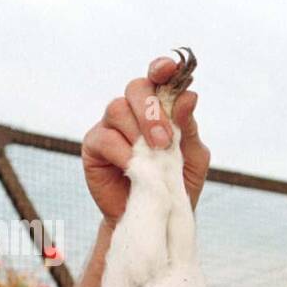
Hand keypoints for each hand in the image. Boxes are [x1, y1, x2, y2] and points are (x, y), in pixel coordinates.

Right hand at [81, 55, 210, 224]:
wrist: (157, 218)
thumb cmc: (176, 185)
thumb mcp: (192, 158)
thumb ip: (188, 128)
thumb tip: (189, 97)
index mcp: (160, 109)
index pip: (158, 79)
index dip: (162, 69)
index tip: (169, 68)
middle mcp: (133, 113)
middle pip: (136, 88)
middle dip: (152, 110)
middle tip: (165, 140)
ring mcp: (112, 127)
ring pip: (118, 108)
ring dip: (139, 130)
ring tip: (154, 155)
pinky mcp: (94, 146)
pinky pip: (105, 137)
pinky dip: (122, 150)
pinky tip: (133, 165)